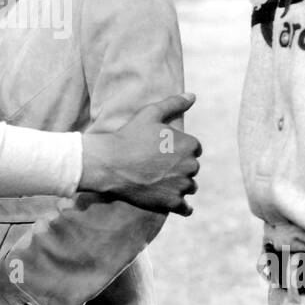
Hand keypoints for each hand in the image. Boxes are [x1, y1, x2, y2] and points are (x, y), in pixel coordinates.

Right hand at [80, 92, 200, 214]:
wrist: (109, 164)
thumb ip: (174, 103)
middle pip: (191, 168)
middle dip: (180, 167)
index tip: (164, 151)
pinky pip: (186, 208)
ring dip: (180, 185)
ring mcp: (182, 186)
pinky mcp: (172, 203)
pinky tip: (174, 202)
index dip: (179, 149)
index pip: (194, 149)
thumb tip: (194, 96)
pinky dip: (182, 206)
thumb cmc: (129, 136)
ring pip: (189, 187)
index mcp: (189, 145)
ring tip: (160, 182)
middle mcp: (191, 166)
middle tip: (158, 166)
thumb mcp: (150, 113)